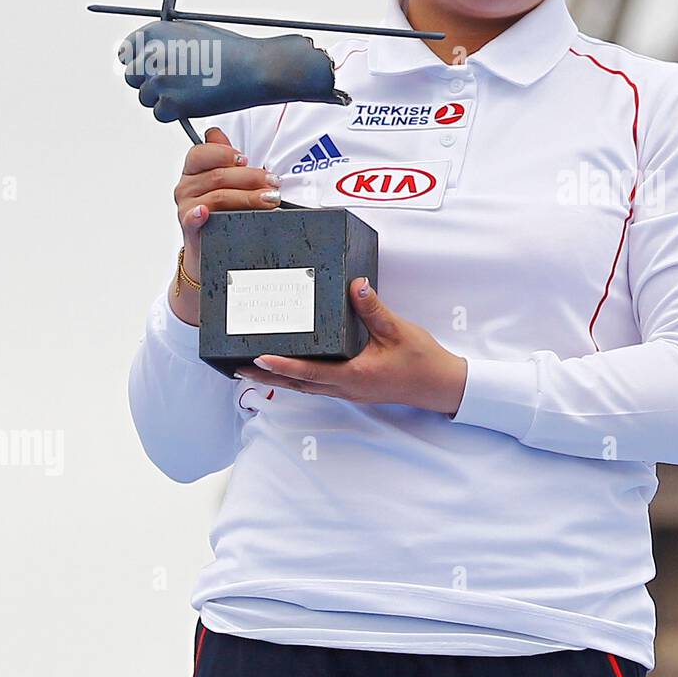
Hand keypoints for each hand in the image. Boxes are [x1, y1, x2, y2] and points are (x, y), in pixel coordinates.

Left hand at [119, 20, 350, 121]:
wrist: (257, 68)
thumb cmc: (232, 52)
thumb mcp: (192, 33)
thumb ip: (165, 43)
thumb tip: (148, 57)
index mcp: (155, 32)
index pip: (127, 51)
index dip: (140, 63)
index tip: (152, 71)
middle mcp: (153, 54)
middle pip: (132, 77)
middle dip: (150, 82)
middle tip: (176, 86)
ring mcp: (161, 79)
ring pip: (145, 98)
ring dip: (164, 99)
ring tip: (193, 92)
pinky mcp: (171, 103)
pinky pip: (160, 114)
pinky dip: (176, 114)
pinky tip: (196, 102)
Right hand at [175, 126, 280, 281]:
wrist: (209, 247)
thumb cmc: (221, 211)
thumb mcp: (223, 182)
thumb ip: (223, 157)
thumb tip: (216, 132)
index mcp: (194, 170)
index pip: (202, 153)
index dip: (225, 153)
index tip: (246, 159)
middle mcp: (187, 186)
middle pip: (219, 175)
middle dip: (251, 178)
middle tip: (273, 183)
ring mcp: (187, 206)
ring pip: (219, 195)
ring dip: (248, 197)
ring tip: (270, 200)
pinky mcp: (189, 227)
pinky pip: (193, 217)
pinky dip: (199, 214)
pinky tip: (207, 213)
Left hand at [235, 278, 468, 414]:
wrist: (440, 385)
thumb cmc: (421, 360)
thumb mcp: (399, 331)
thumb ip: (374, 309)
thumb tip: (357, 285)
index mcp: (355, 375)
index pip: (311, 372)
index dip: (283, 367)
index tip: (259, 358)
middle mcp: (346, 387)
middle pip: (299, 385)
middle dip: (268, 377)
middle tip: (238, 367)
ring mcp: (350, 391)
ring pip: (307, 387)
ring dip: (280, 379)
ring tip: (255, 367)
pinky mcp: (354, 388)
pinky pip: (319, 385)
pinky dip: (299, 378)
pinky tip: (292, 369)